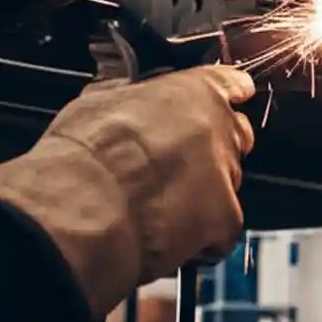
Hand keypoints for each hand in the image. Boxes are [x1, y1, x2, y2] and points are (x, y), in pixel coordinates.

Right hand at [0, 65, 255, 318]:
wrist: (87, 204)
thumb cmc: (88, 151)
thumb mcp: (99, 100)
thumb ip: (126, 91)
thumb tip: (120, 85)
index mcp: (197, 91)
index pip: (232, 83)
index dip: (229, 94)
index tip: (229, 98)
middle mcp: (221, 129)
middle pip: (234, 136)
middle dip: (214, 148)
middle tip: (178, 162)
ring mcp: (226, 174)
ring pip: (228, 183)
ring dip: (205, 192)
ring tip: (164, 205)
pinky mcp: (225, 218)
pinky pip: (223, 228)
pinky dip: (203, 236)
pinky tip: (172, 237)